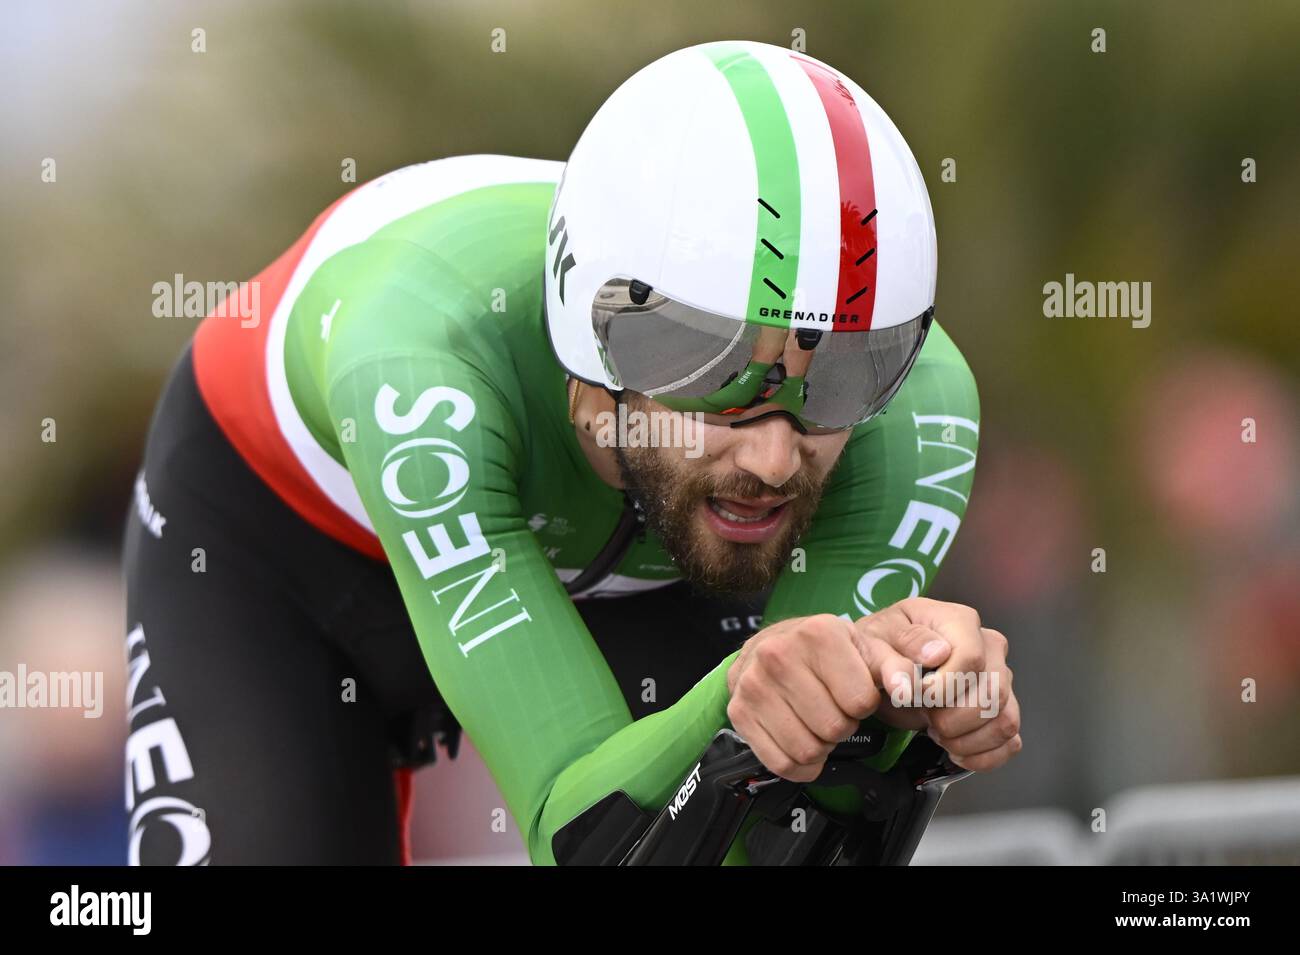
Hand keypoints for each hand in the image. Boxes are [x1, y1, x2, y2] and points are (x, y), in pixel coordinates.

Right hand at [725, 614, 916, 781]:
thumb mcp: (866, 648)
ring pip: (807, 749)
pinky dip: (799, 764)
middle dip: (842, 725)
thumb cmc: (825, 651)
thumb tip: (907, 690)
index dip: (864, 704)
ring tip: (816, 721)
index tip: (852, 691)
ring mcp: (753, 684)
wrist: (771, 647)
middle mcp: (779, 654)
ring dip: (821, 746)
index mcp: (817, 633)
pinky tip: (801, 739)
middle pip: (834, 727)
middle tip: (833, 708)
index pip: (861, 701)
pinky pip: (781, 763)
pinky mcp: (739, 712)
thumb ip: (896, 667)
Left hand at [855, 597, 1020, 772]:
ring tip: (937, 732)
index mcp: (959, 621)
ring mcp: (1000, 679)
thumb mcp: (874, 641)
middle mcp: (988, 647)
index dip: (944, 687)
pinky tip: (955, 750)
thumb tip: (934, 655)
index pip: (971, 657)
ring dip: (966, 740)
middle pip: (993, 693)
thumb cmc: (882, 648)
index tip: (918, 697)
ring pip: (1005, 720)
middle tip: (925, 717)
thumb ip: (898, 650)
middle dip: (953, 718)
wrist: (884, 667)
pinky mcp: (1002, 708)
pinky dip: (982, 756)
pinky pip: (1010, 741)